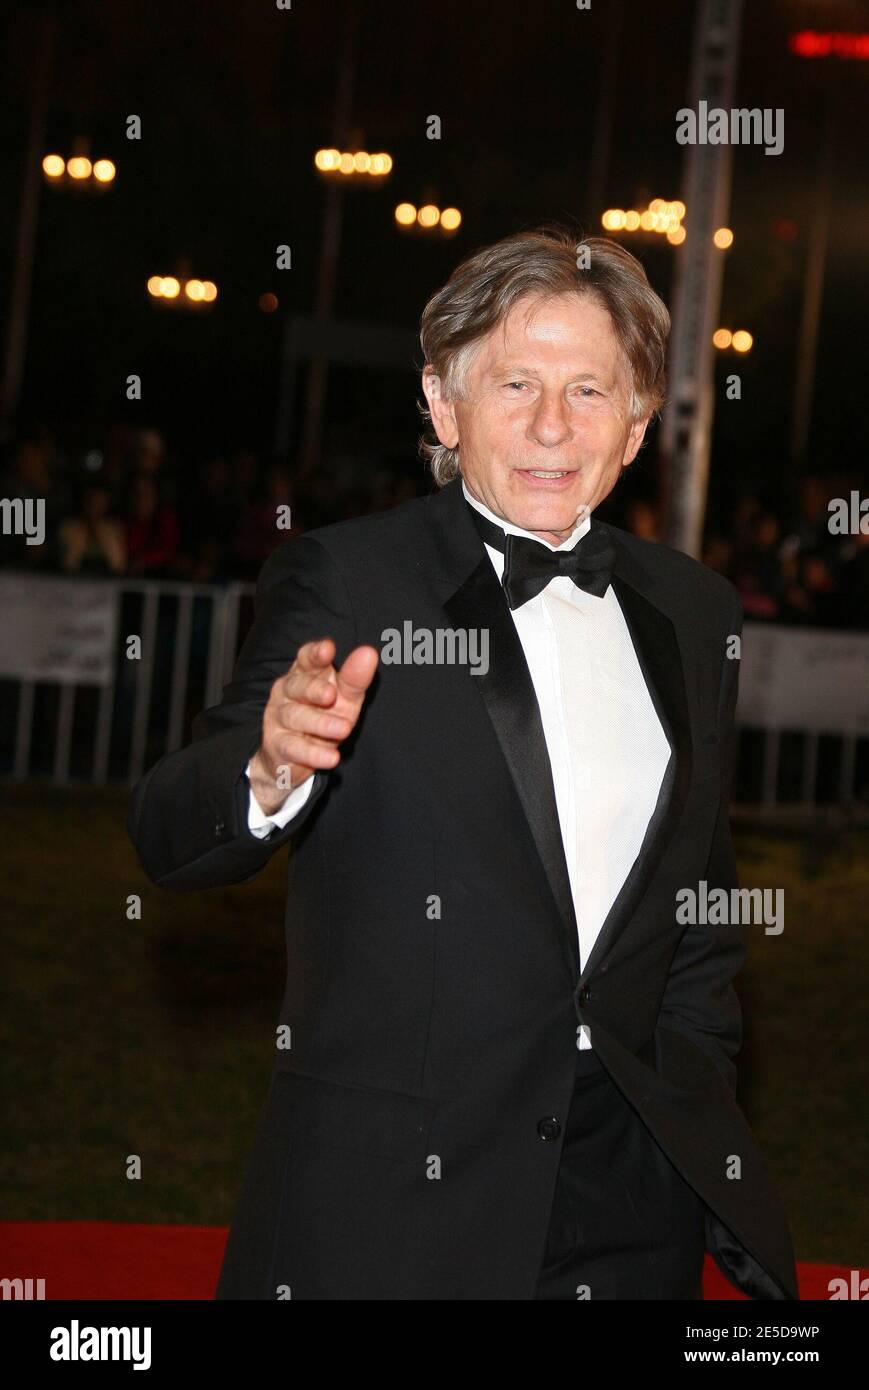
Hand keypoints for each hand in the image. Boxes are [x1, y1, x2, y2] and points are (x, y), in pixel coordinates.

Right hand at [248, 638, 378, 814]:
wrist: (293, 755)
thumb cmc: (323, 715)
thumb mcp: (344, 697)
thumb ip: (354, 678)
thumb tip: (369, 653)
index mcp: (304, 674)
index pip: (306, 659)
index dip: (315, 653)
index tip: (328, 648)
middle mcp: (288, 692)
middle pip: (297, 685)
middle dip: (313, 689)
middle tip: (331, 695)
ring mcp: (279, 718)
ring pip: (295, 717)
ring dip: (320, 724)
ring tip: (343, 729)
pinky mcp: (278, 745)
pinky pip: (294, 748)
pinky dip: (313, 754)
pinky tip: (331, 758)